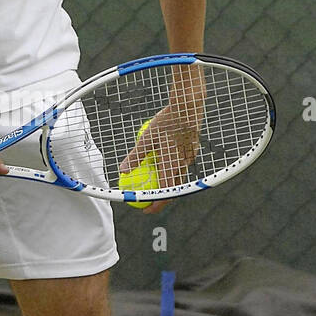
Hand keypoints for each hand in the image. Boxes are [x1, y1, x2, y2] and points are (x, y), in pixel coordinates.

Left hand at [119, 66, 205, 213]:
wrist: (188, 106)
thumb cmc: (167, 120)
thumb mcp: (146, 138)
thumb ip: (135, 156)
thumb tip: (122, 171)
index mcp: (172, 164)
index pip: (165, 193)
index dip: (156, 205)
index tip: (145, 209)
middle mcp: (184, 164)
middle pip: (173, 189)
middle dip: (160, 197)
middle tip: (147, 200)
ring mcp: (190, 157)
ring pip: (178, 177)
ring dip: (166, 183)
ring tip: (152, 180)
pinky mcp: (192, 150)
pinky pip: (181, 165)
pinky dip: (171, 168)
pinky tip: (162, 159)